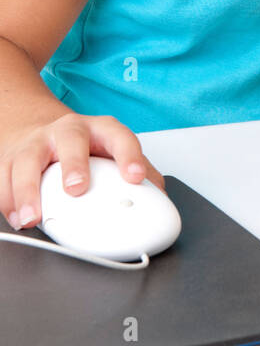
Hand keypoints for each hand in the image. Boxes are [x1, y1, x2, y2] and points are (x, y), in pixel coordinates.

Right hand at [0, 112, 164, 229]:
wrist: (39, 129)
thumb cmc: (83, 147)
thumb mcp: (111, 151)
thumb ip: (138, 171)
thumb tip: (158, 195)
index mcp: (99, 130)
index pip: (119, 136)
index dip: (129, 155)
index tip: (135, 177)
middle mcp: (67, 131)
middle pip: (71, 140)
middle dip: (74, 164)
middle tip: (77, 188)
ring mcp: (36, 143)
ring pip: (28, 160)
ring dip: (29, 190)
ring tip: (34, 217)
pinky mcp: (10, 158)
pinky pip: (4, 178)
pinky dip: (9, 200)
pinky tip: (17, 217)